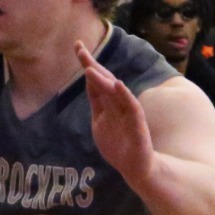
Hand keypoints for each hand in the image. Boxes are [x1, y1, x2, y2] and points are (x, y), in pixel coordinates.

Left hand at [78, 40, 154, 183]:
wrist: (137, 168)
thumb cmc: (120, 146)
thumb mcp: (100, 124)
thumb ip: (97, 104)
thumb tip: (89, 84)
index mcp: (107, 105)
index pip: (95, 82)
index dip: (87, 64)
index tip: (77, 46)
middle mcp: (117, 105)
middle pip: (104, 81)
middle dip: (91, 64)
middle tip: (78, 48)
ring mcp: (128, 113)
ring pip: (114, 92)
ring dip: (102, 80)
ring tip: (89, 68)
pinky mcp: (138, 125)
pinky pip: (131, 107)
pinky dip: (125, 95)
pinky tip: (118, 84)